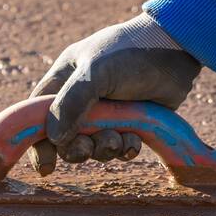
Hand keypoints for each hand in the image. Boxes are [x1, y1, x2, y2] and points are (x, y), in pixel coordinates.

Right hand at [28, 13, 201, 174]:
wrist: (177, 50)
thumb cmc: (130, 53)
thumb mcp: (95, 73)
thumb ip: (71, 103)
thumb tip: (53, 138)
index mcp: (65, 80)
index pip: (38, 116)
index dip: (39, 141)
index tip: (46, 165)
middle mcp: (82, 98)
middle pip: (65, 138)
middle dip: (76, 149)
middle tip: (87, 148)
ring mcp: (107, 112)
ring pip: (94, 146)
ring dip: (104, 149)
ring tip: (118, 138)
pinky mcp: (131, 122)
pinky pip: (120, 147)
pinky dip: (124, 149)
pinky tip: (133, 142)